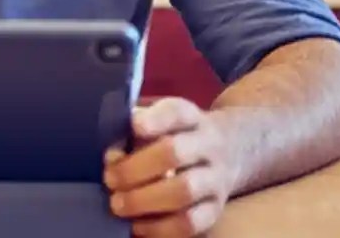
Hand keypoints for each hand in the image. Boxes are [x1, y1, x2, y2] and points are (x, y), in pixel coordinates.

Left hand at [103, 98, 237, 236]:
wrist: (230, 151)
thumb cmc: (177, 134)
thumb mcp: (161, 120)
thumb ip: (134, 130)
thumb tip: (112, 155)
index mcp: (190, 117)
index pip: (176, 113)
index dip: (154, 120)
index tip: (133, 127)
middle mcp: (208, 145)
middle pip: (175, 153)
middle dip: (134, 169)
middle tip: (109, 179)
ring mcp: (216, 178)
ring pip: (183, 191)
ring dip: (143, 201)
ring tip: (118, 204)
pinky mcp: (217, 209)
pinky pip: (191, 223)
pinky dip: (159, 228)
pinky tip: (137, 226)